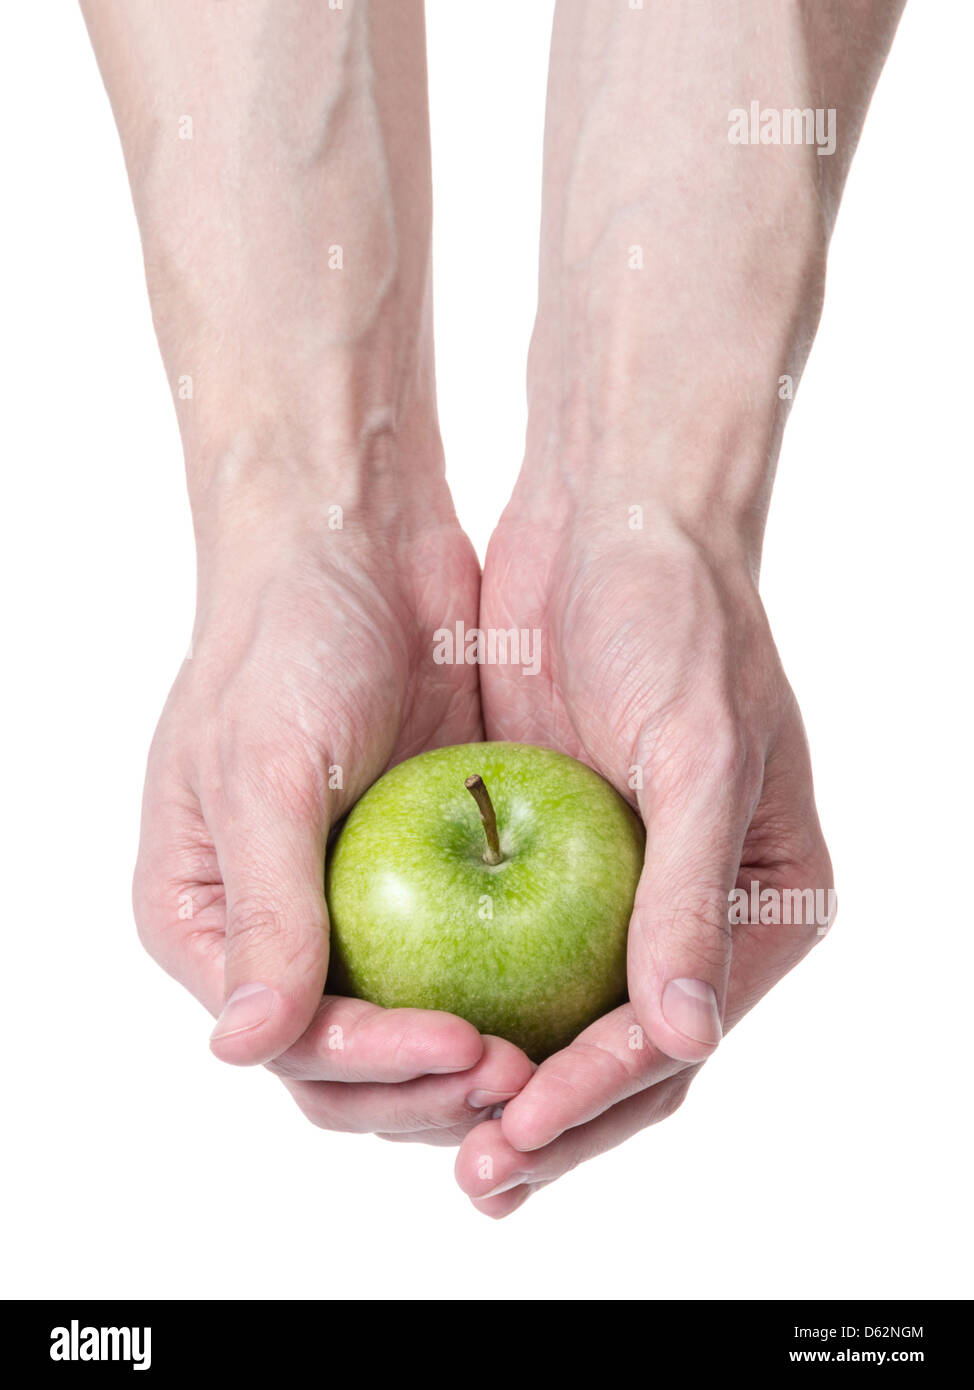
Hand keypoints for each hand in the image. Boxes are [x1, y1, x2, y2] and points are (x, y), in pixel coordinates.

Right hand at [134, 481, 532, 1142]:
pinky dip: (512, 991)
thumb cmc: (286, 640)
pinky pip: (468, 959)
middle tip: (525, 1078)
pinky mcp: (422, 875)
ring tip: (558, 1058)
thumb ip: (265, 907)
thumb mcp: (265, 769)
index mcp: (208, 920)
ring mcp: (353, 907)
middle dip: (435, 1087)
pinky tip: (577, 999)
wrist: (354, 543)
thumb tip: (245, 1049)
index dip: (379, 1066)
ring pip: (415, 1027)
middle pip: (352, 1063)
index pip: (291, 1040)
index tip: (467, 1051)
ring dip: (480, 1059)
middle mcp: (275, 930)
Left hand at [458, 500, 831, 1214]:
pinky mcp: (555, 856)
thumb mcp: (699, 751)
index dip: (602, 1094)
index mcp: (762, 900)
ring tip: (447, 1150)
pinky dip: (475, 1010)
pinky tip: (416, 1047)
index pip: (681, 1033)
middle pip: (627, 1056)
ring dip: (508, 1088)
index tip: (519, 1129)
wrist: (613, 519)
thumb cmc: (680, 620)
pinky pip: (514, 959)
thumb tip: (688, 1039)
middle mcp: (694, 910)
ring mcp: (620, 888)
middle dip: (554, 1124)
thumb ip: (691, 897)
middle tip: (475, 1175)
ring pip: (565, 1023)